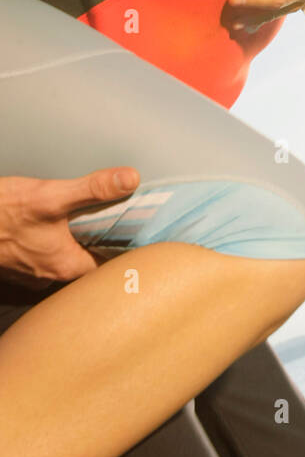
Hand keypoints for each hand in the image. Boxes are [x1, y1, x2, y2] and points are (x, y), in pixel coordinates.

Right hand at [0, 169, 139, 290]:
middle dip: (101, 246)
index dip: (125, 251)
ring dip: (76, 245)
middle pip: (87, 266)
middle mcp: (49, 276)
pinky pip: (43, 258)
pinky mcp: (14, 263)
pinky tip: (55, 229)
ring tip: (92, 225)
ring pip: (64, 262)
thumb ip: (93, 189)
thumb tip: (131, 180)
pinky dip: (54, 244)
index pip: (109, 268)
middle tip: (118, 225)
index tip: (138, 234)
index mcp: (66, 266)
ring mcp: (29, 272)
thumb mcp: (50, 196)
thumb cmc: (0, 214)